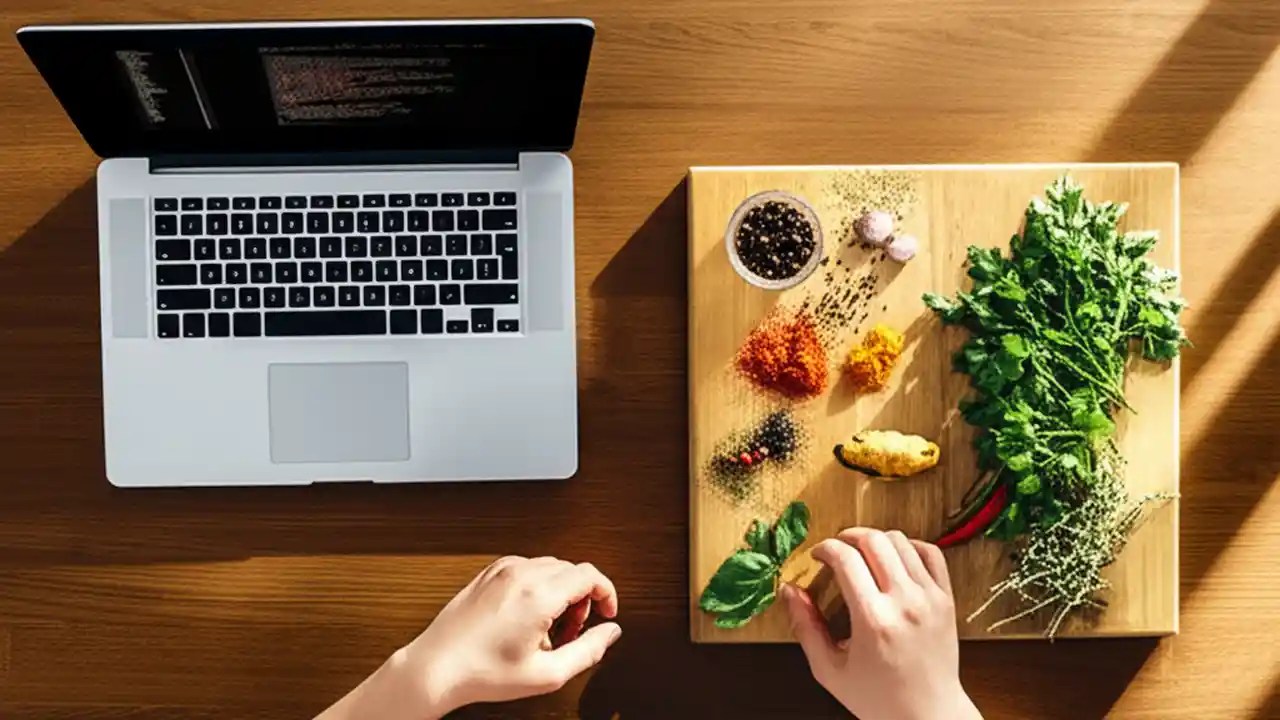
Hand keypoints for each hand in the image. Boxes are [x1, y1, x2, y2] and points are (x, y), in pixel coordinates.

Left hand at [316, 556, 620, 719]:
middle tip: (573, 630)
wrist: (436, 667)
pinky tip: (528, 616)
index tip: (606, 611)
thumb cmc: (482, 672)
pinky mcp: (488, 574)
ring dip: (560, 591)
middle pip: (572, 570)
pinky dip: (538, 586)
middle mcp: (520, 575)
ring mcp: (501, 571)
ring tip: (549, 628)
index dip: (606, 593)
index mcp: (538, 595)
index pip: (589, 575)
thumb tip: (610, 633)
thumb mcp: (547, 674)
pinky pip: (527, 568)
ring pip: (550, 567)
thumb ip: (588, 651)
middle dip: (582, 598)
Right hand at [781, 529, 980, 719]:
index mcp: (873, 620)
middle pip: (873, 541)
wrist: (928, 714)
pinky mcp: (946, 599)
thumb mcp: (829, 669)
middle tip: (837, 549)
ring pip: (901, 541)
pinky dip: (910, 546)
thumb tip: (790, 590)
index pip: (845, 558)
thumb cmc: (877, 698)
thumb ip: (806, 627)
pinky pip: (931, 552)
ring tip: (863, 554)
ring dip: (876, 540)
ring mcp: (930, 598)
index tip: (818, 556)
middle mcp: (904, 603)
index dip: (825, 548)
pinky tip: (895, 558)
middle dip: (848, 536)